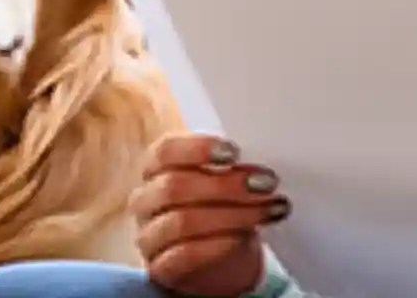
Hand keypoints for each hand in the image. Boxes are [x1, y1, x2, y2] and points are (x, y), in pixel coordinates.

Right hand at [130, 134, 291, 296]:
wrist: (226, 257)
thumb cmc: (227, 205)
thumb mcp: (230, 180)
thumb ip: (236, 167)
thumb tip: (260, 159)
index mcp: (158, 167)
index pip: (165, 151)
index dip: (198, 149)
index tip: (234, 152)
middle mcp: (146, 200)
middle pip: (175, 187)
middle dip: (226, 185)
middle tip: (268, 183)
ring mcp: (149, 236)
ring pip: (181, 221)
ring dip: (233, 214)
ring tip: (270, 210)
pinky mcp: (160, 268)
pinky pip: (183, 255)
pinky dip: (216, 245)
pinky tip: (243, 237)